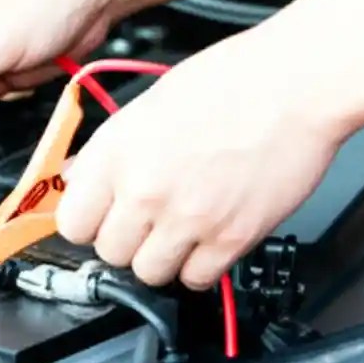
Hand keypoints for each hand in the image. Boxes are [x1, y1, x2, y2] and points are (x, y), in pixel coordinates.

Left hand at [55, 28, 343, 288]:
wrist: (293, 85)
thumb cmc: (226, 83)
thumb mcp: (144, 106)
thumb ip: (104, 152)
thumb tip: (73, 179)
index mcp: (116, 152)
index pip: (70, 222)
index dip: (84, 222)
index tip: (97, 218)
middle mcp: (145, 189)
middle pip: (108, 252)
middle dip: (122, 241)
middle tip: (141, 221)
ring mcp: (188, 218)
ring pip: (148, 273)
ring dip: (158, 258)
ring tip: (174, 232)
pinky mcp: (231, 237)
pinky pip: (197, 279)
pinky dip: (198, 267)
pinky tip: (204, 241)